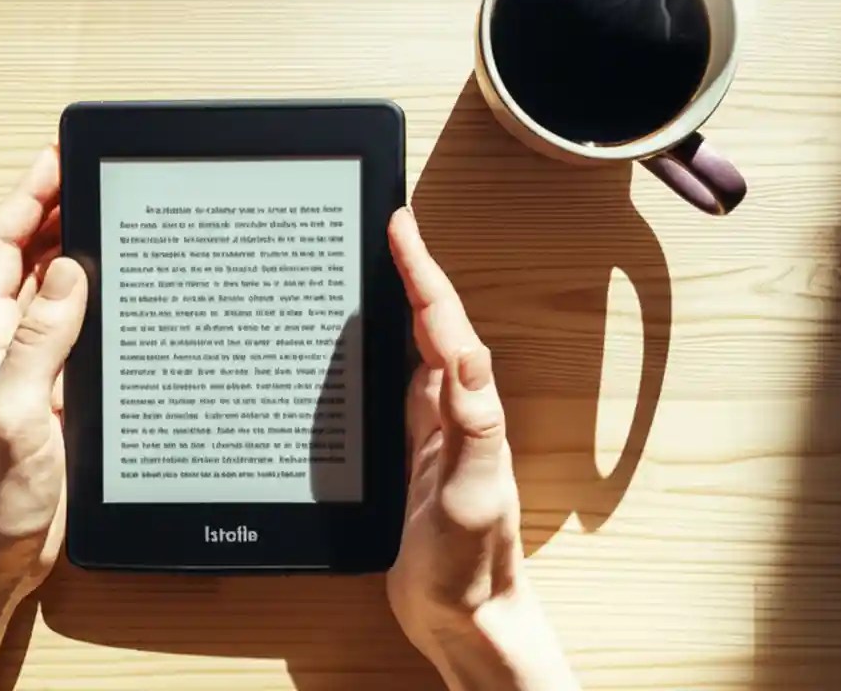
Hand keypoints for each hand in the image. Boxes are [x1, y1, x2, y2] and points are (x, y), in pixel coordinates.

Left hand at [0, 142, 84, 610]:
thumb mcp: (13, 413)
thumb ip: (37, 340)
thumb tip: (65, 269)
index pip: (1, 245)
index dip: (28, 196)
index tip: (58, 158)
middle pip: (25, 258)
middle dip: (55, 211)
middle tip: (96, 177)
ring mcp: (22, 370)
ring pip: (50, 293)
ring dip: (74, 253)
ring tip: (113, 219)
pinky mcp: (45, 398)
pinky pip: (69, 334)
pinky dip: (91, 306)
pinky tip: (118, 299)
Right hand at [385, 208, 577, 690]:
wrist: (462, 613)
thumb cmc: (470, 562)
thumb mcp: (472, 493)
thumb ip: (475, 426)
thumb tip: (470, 354)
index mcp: (469, 411)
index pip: (443, 324)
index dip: (422, 271)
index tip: (401, 226)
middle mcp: (454, 411)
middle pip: (431, 324)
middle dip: (411, 271)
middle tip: (387, 228)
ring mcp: (434, 430)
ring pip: (414, 349)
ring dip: (399, 304)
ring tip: (377, 266)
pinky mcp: (414, 451)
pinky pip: (396, 384)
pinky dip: (383, 352)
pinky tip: (365, 345)